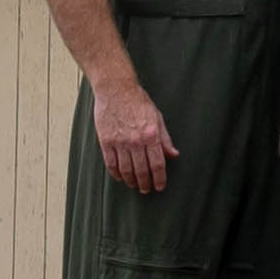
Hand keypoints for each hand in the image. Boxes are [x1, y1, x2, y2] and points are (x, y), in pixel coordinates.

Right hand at [90, 81, 174, 195]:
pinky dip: (116, 174)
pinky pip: (111, 164)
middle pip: (142, 171)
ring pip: (126, 170)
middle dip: (146, 184)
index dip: (159, 179)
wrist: (115, 89)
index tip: (160, 186)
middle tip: (147, 190)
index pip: (157, 164)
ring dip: (131, 181)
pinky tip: (120, 177)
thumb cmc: (138, 101)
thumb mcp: (157, 117)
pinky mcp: (106, 141)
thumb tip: (173, 155)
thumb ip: (165, 138)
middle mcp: (136, 141)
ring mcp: (119, 142)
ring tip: (135, 185)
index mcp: (151, 135)